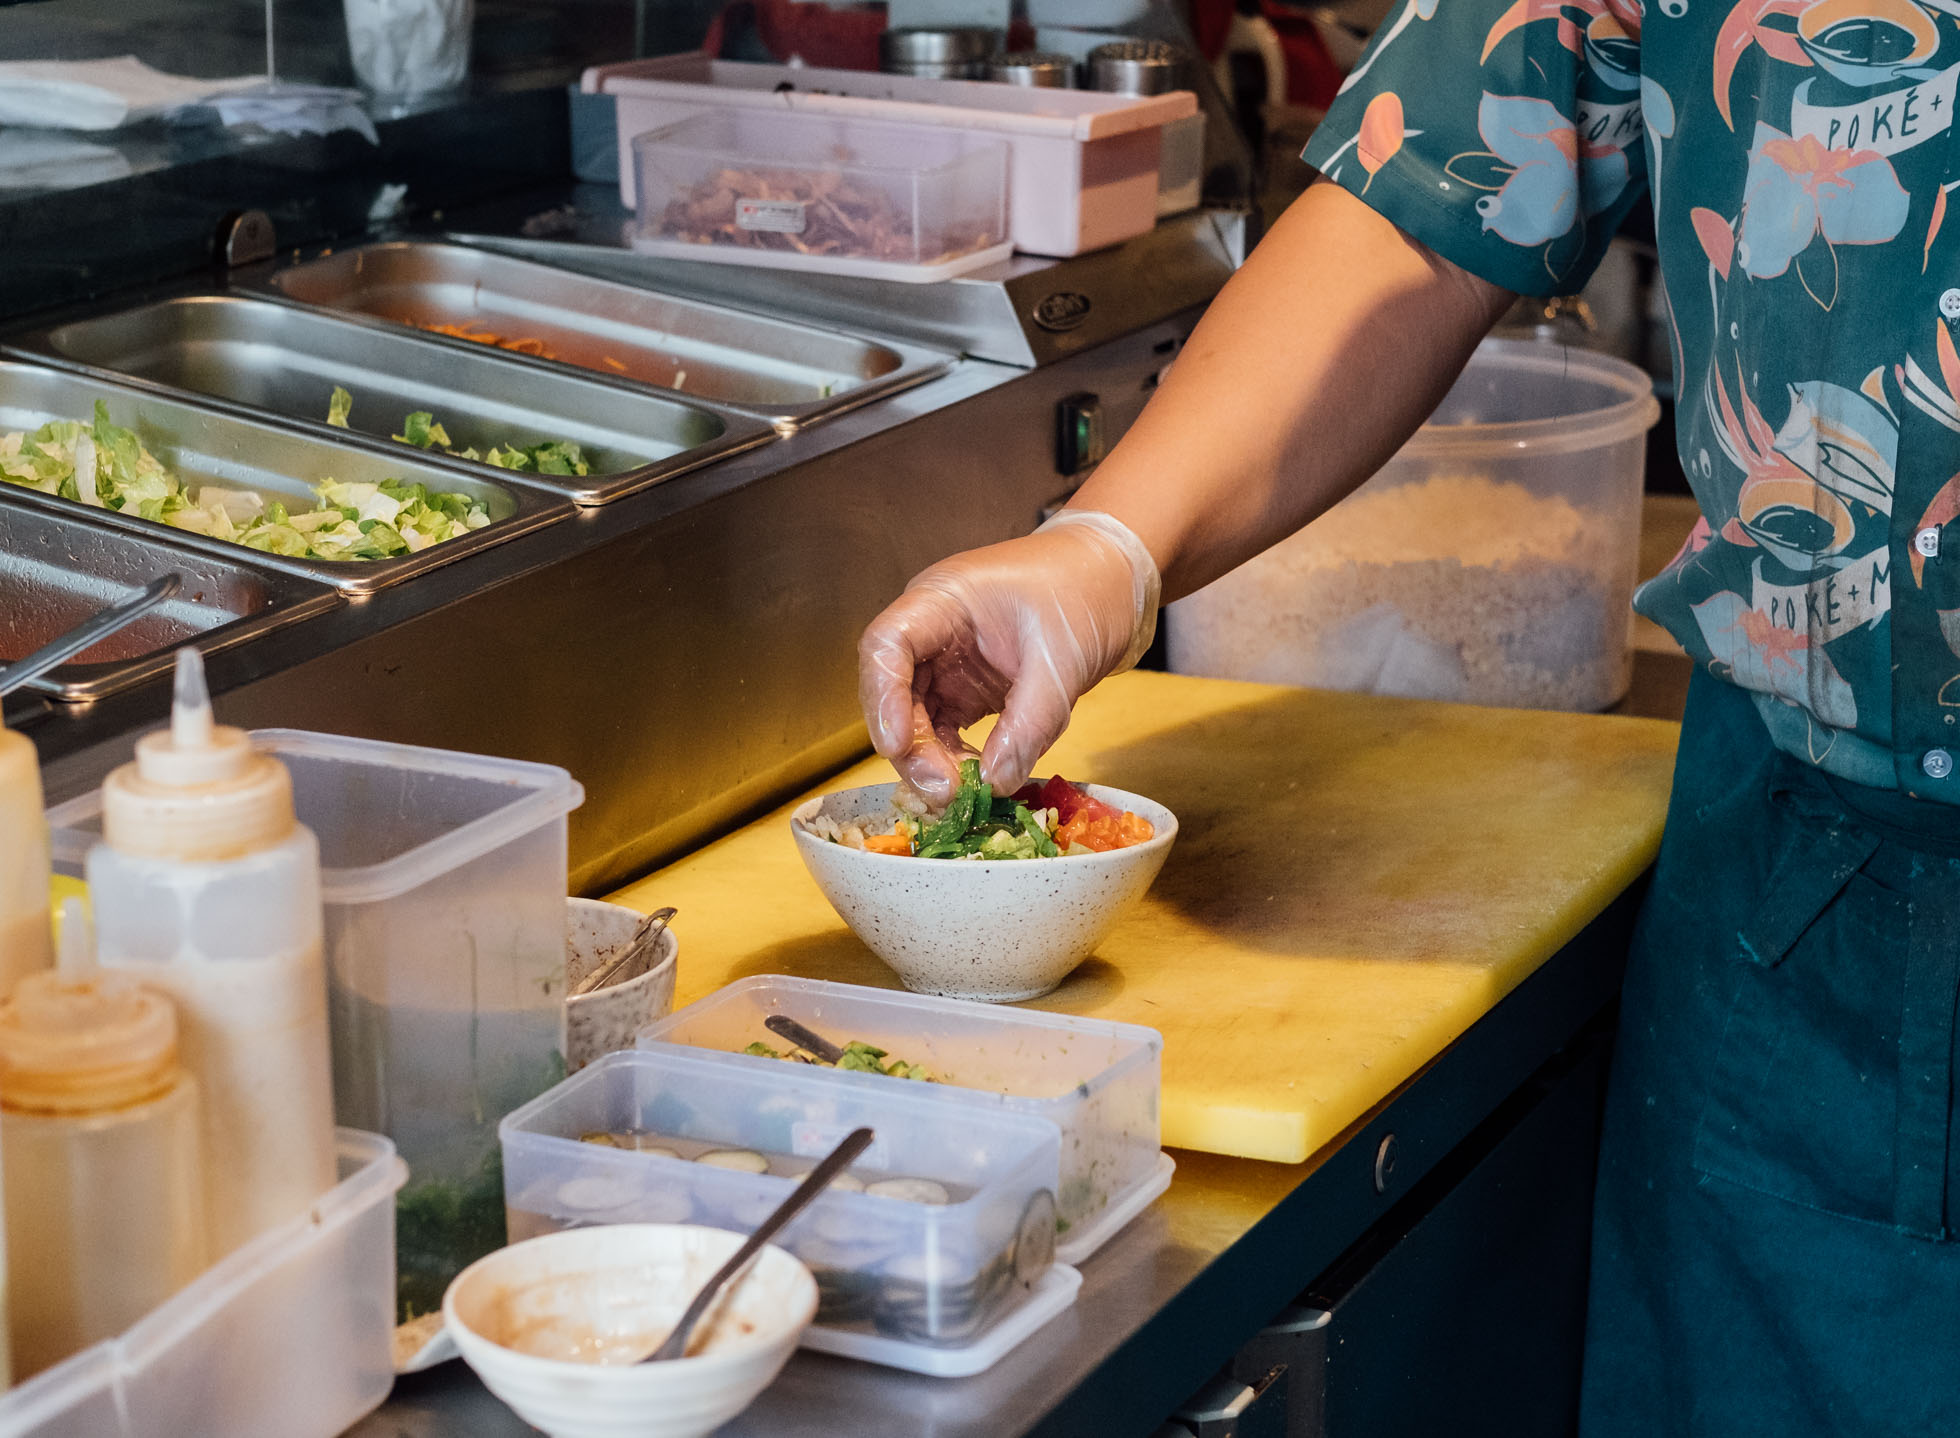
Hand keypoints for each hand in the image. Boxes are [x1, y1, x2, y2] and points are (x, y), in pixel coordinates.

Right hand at [857, 512, 1159, 802]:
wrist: (1116, 578)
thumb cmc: (1087, 591)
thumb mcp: (1063, 659)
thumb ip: (1030, 721)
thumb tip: (995, 781)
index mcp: (943, 600)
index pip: (887, 645)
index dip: (883, 697)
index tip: (896, 746)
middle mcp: (933, 630)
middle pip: (894, 692)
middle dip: (911, 746)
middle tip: (943, 791)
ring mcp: (948, 661)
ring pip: (916, 718)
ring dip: (930, 760)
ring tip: (961, 795)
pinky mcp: (967, 687)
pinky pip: (946, 729)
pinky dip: (955, 758)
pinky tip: (978, 780)